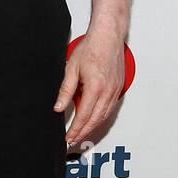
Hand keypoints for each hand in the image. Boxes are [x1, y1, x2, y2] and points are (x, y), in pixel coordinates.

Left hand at [54, 25, 124, 150]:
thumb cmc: (91, 48)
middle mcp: (108, 91)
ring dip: (92, 128)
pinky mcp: (118, 88)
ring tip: (81, 134)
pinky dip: (100, 118)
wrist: (108, 36)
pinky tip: (93, 120)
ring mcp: (115, 90)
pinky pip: (109, 109)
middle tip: (73, 140)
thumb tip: (58, 108)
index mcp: (95, 87)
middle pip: (95, 120)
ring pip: (104, 116)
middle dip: (83, 133)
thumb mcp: (71, 69)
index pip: (83, 116)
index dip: (75, 129)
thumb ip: (65, 91)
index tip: (68, 137)